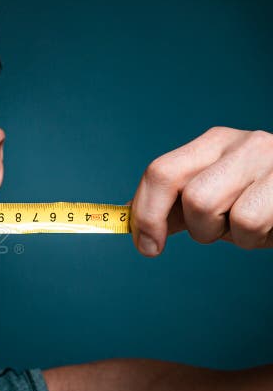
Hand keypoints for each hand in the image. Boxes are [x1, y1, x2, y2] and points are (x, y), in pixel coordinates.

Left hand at [130, 126, 272, 255]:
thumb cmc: (263, 200)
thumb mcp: (217, 196)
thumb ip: (176, 207)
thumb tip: (130, 222)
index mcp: (216, 143)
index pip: (160, 172)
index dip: (145, 214)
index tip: (147, 247)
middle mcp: (245, 143)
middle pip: (192, 199)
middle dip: (201, 229)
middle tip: (220, 231)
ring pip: (224, 215)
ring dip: (233, 237)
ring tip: (255, 225)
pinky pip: (252, 224)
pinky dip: (259, 239)